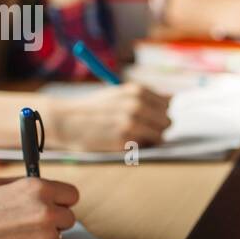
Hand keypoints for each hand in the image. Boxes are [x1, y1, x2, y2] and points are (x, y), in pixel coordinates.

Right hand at [0, 176, 78, 238]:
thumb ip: (24, 185)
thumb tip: (43, 188)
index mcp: (37, 189)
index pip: (72, 195)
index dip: (61, 200)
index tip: (53, 204)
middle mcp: (46, 212)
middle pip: (68, 217)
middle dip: (54, 219)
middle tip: (28, 222)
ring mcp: (43, 237)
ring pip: (57, 236)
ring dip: (43, 236)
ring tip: (12, 234)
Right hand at [48, 83, 171, 150]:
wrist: (67, 121)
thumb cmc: (94, 108)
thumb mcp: (119, 94)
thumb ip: (145, 96)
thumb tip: (172, 99)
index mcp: (137, 91)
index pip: (167, 104)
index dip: (157, 113)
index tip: (146, 117)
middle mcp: (137, 105)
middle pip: (167, 121)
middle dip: (157, 127)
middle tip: (138, 130)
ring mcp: (132, 123)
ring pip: (160, 136)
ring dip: (149, 139)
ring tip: (130, 136)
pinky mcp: (125, 140)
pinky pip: (145, 147)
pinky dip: (138, 147)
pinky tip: (122, 142)